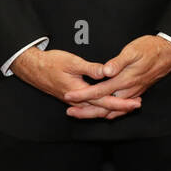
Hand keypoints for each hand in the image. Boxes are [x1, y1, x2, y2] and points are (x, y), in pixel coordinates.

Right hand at [13, 47, 141, 120]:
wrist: (33, 68)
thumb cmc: (52, 63)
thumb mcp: (72, 62)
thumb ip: (90, 68)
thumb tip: (107, 72)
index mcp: (80, 91)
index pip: (105, 101)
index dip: (121, 103)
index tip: (134, 103)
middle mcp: (78, 100)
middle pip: (103, 108)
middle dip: (121, 108)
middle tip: (137, 105)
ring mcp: (75, 101)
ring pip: (97, 109)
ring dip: (113, 108)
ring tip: (128, 104)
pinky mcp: (74, 98)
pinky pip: (91, 106)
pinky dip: (102, 106)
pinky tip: (110, 103)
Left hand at [62, 36, 170, 118]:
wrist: (169, 53)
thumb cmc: (150, 49)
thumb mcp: (133, 51)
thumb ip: (118, 62)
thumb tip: (105, 71)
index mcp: (124, 80)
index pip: (99, 91)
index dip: (82, 95)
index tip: (68, 96)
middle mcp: (128, 90)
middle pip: (104, 107)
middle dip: (86, 111)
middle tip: (70, 113)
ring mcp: (133, 93)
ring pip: (113, 110)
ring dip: (96, 114)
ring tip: (81, 114)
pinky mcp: (136, 92)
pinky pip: (121, 108)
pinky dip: (110, 113)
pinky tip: (104, 112)